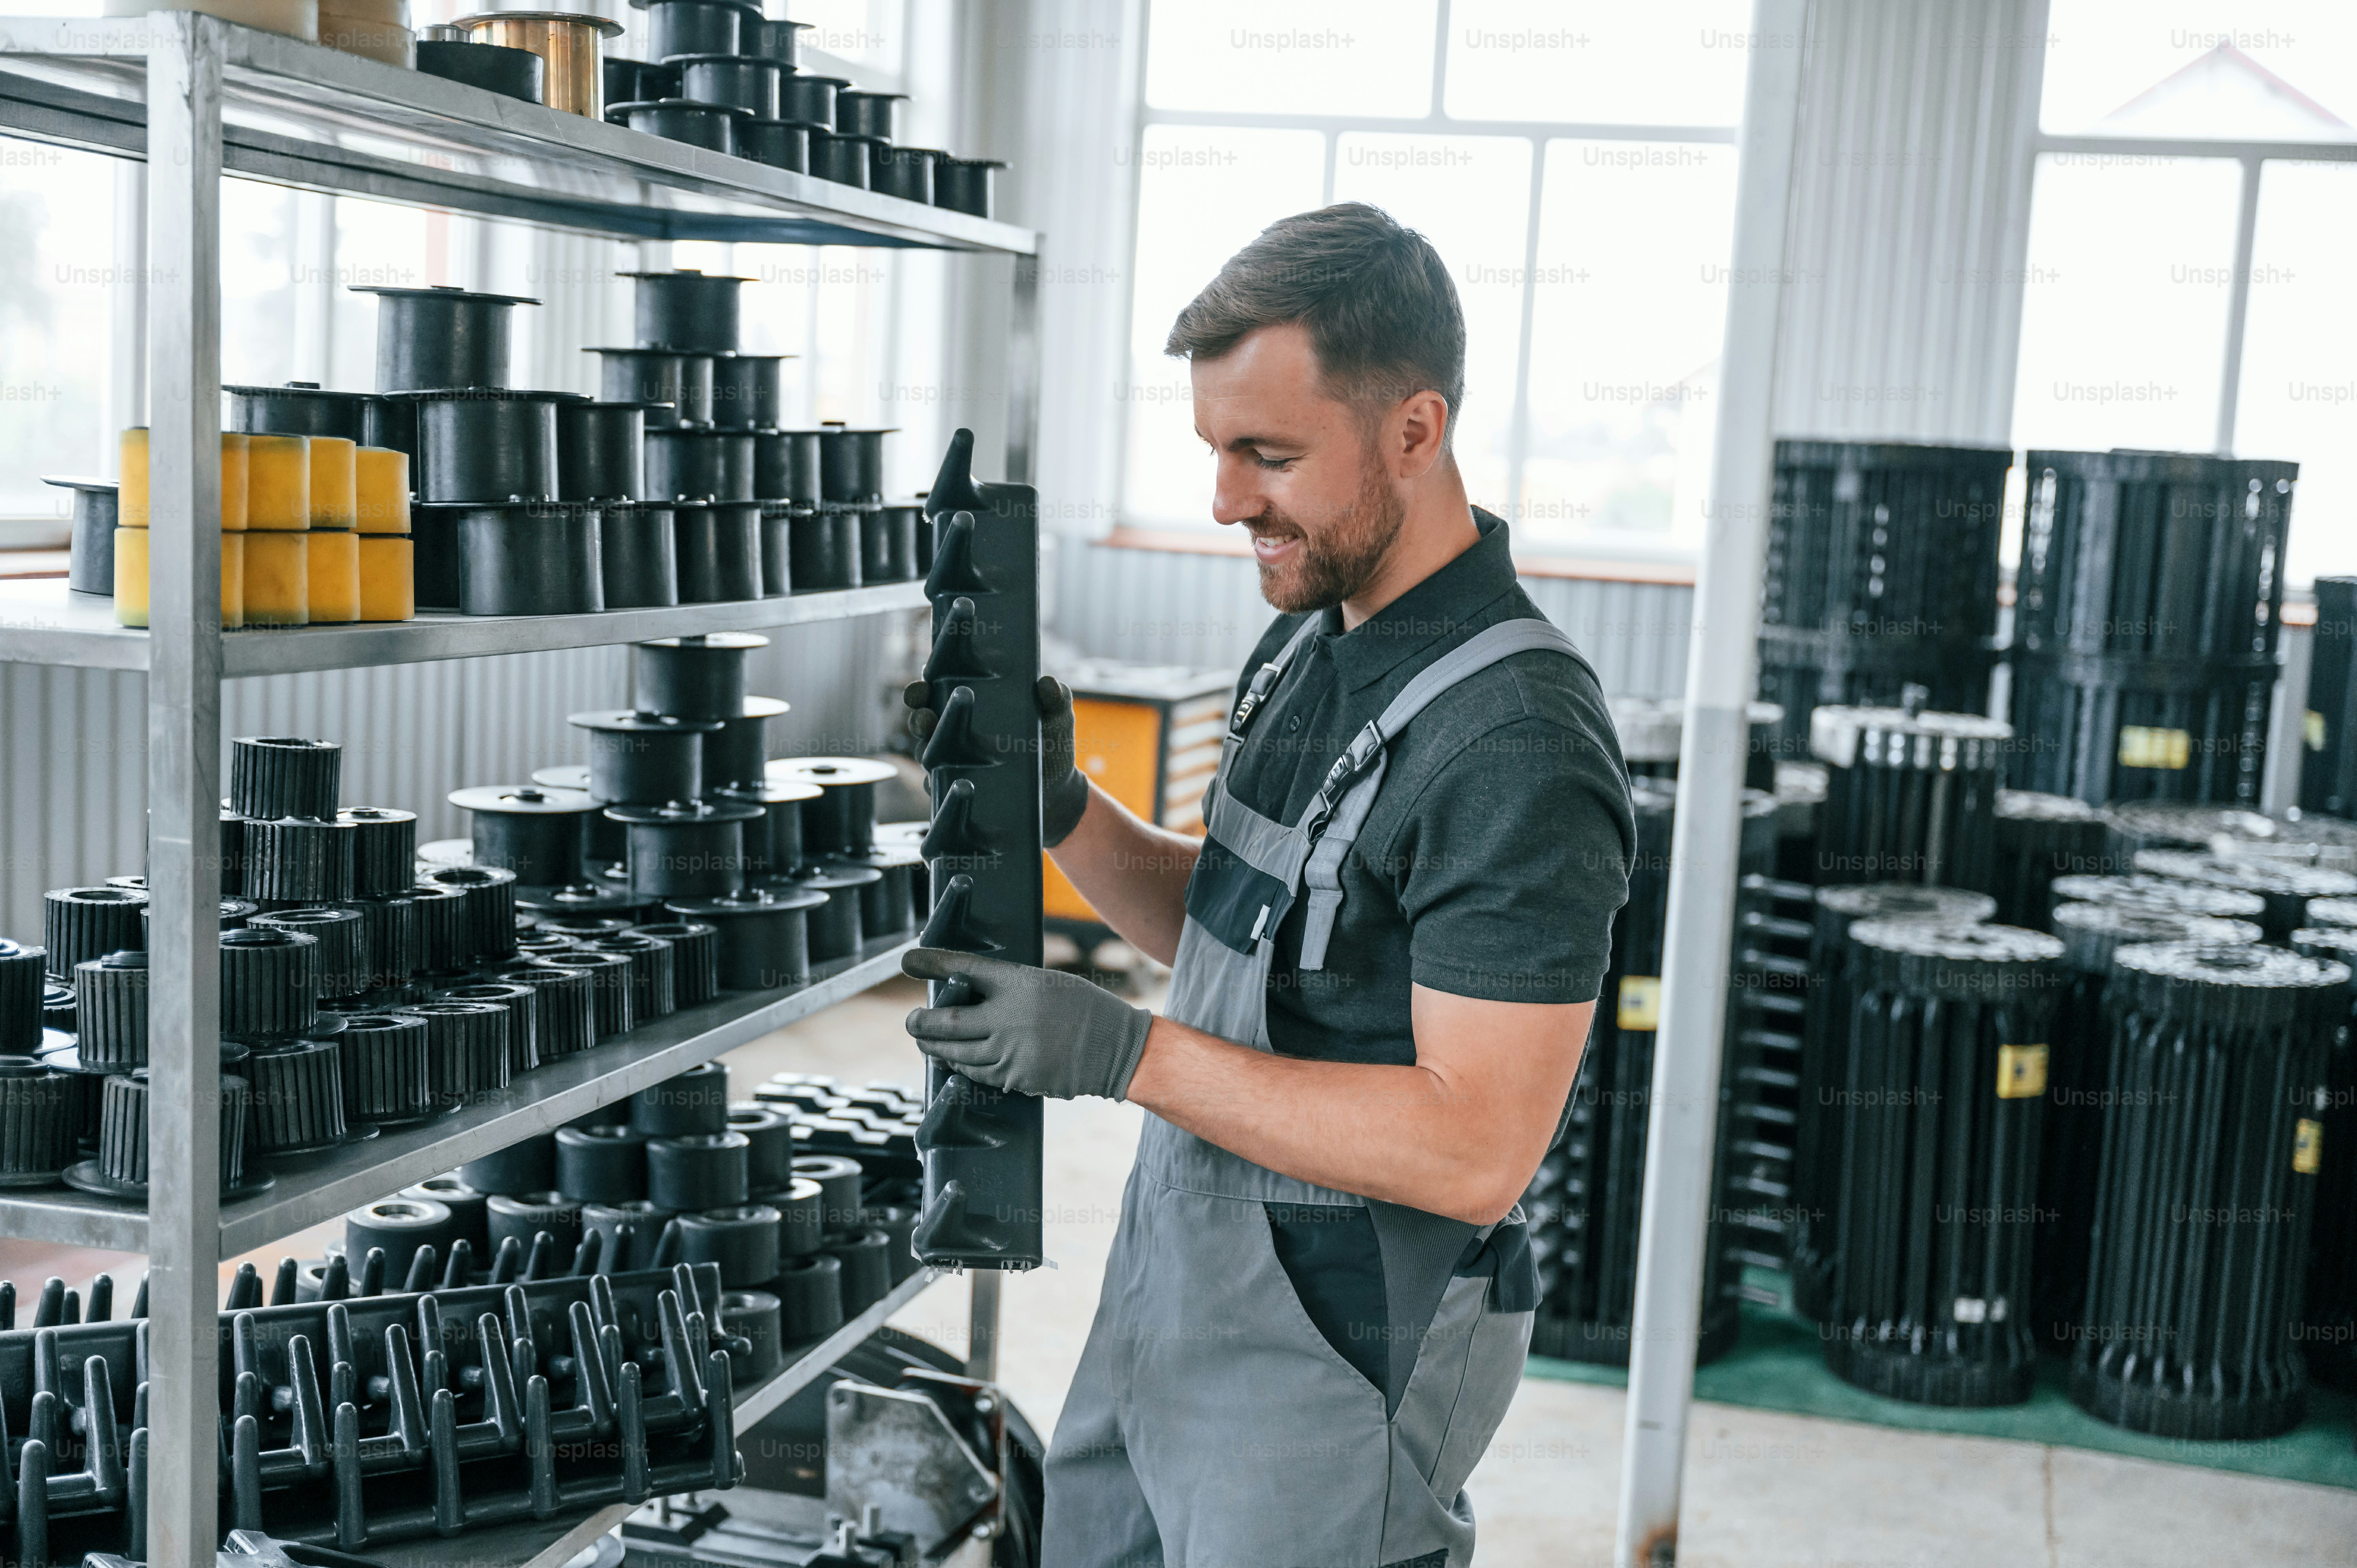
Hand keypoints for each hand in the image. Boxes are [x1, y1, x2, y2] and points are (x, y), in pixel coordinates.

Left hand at [902, 947, 1152, 1100]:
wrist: (1117, 1048)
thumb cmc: (1085, 1010)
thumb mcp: (1048, 984)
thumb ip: (1010, 989)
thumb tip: (971, 995)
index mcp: (1018, 983)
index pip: (964, 969)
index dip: (932, 964)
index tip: (909, 960)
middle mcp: (1009, 1016)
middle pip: (947, 1021)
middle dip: (921, 1022)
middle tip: (911, 1020)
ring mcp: (1010, 1050)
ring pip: (956, 1053)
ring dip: (935, 1048)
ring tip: (926, 1042)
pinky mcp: (1016, 1076)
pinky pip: (978, 1073)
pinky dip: (962, 1067)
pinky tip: (956, 1062)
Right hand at [905, 673, 1090, 846]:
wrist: (1058, 792)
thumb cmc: (1052, 745)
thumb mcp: (1057, 717)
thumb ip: (1054, 697)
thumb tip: (1046, 684)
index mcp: (975, 703)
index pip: (943, 685)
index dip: (929, 677)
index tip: (927, 674)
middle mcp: (958, 730)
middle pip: (925, 717)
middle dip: (919, 714)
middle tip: (926, 716)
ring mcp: (955, 761)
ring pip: (927, 752)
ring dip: (926, 747)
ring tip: (934, 742)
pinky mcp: (958, 791)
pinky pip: (940, 788)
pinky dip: (941, 786)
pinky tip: (955, 783)